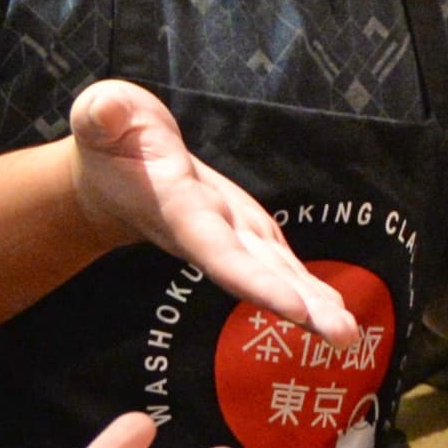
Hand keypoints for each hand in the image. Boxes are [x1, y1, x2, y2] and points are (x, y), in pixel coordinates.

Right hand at [58, 81, 350, 340]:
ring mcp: (229, 235)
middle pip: (255, 274)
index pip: (218, 248)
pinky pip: (278, 265)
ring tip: (347, 334)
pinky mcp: (244, 231)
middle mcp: (208, 231)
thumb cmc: (110, 140)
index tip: (292, 307)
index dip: (253, 279)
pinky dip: (307, 290)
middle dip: (297, 305)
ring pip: (274, 273)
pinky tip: (336, 312)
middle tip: (341, 336)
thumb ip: (103, 115)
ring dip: (312, 306)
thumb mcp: (100, 117)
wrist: (112, 175)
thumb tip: (105, 111)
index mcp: (177, 206)